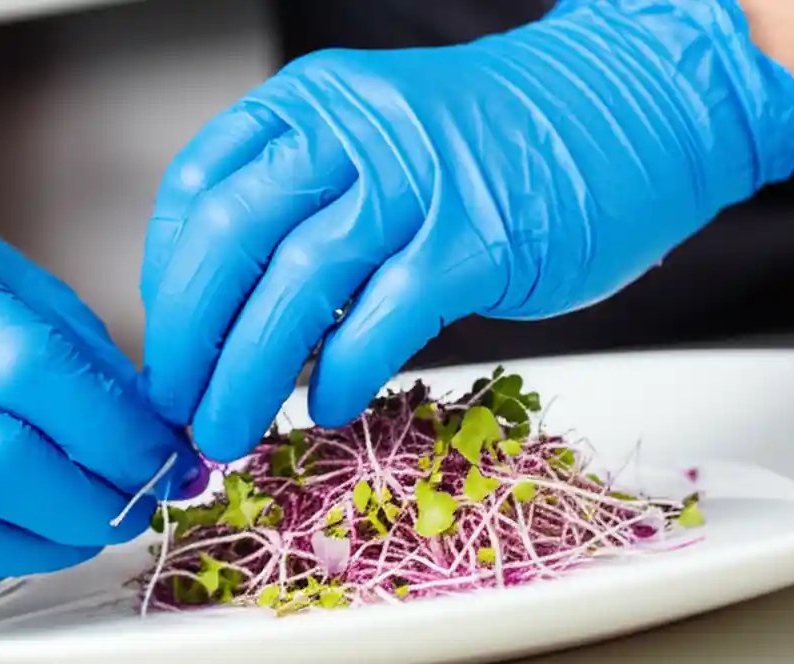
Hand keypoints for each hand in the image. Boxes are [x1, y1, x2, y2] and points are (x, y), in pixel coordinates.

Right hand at [0, 157, 205, 612]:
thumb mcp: (19, 284)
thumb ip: (88, 362)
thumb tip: (159, 448)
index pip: (34, 373)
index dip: (117, 433)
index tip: (168, 462)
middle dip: (90, 505)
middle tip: (133, 506)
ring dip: (43, 548)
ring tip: (80, 527)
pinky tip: (8, 539)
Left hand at [140, 0, 793, 460]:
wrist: (627, 105)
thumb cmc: (495, 142)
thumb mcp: (376, 140)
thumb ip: (305, 207)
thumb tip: (232, 316)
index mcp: (313, 103)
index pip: (198, 188)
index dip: (166, 276)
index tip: (168, 341)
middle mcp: (355, 131)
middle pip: (229, 237)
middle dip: (187, 338)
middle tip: (175, 405)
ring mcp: (419, 183)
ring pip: (296, 286)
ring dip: (247, 374)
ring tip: (228, 430)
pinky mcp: (480, 242)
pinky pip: (384, 320)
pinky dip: (343, 373)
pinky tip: (325, 406)